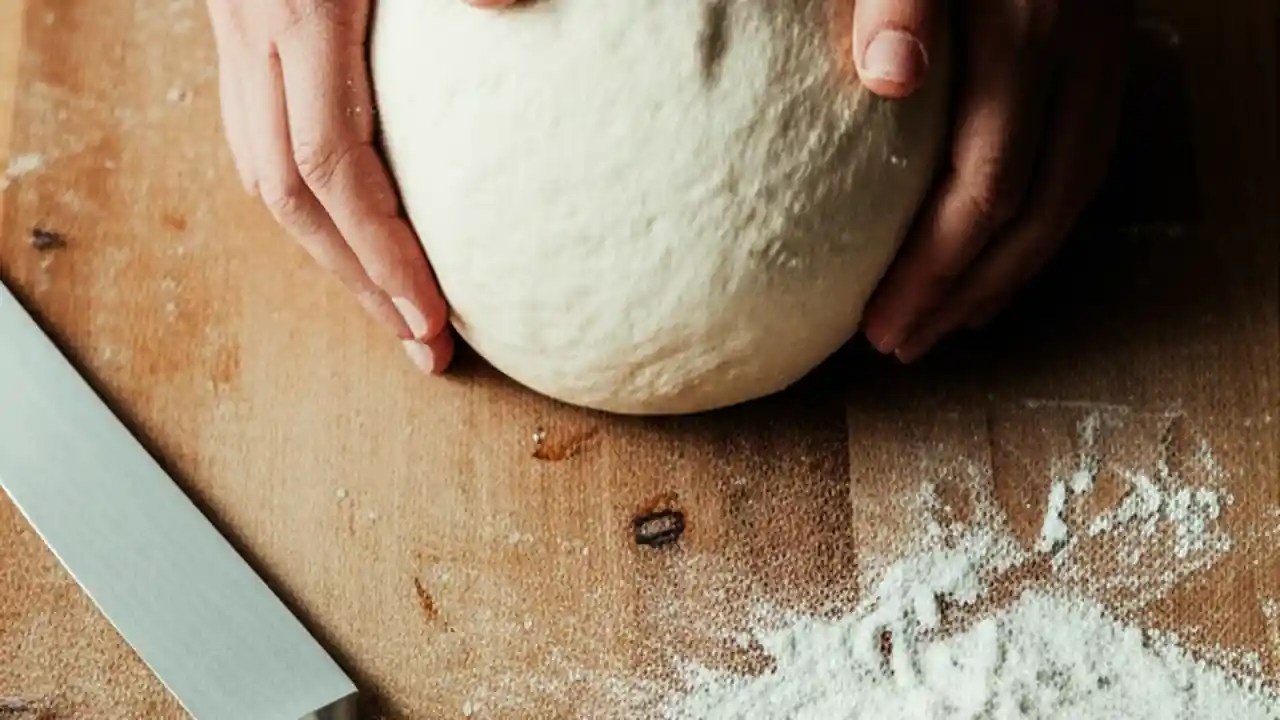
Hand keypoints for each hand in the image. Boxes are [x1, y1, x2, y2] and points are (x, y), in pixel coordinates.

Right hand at [207, 0, 514, 373]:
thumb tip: (518, 8)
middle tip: (422, 349)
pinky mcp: (241, 33)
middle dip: (357, 283)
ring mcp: (238, 36)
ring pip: (264, 180)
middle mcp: (254, 35)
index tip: (433, 316)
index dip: (380, 252)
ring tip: (391, 311)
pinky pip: (261, 142)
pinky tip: (354, 232)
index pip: (331, 167)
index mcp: (299, 12)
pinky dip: (309, 205)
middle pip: (290, 199)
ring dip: (328, 256)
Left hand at [852, 0, 1129, 361]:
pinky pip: (1087, 155)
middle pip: (1036, 208)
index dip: (934, 268)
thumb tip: (891, 76)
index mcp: (1027, 33)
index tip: (878, 323)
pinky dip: (1044, 219)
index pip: (987, 184)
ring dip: (1011, 270)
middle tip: (903, 344)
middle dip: (967, 291)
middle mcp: (1079, 54)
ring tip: (949, 321)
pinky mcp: (1103, 46)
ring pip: (1073, 190)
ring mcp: (1101, 52)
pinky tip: (1004, 248)